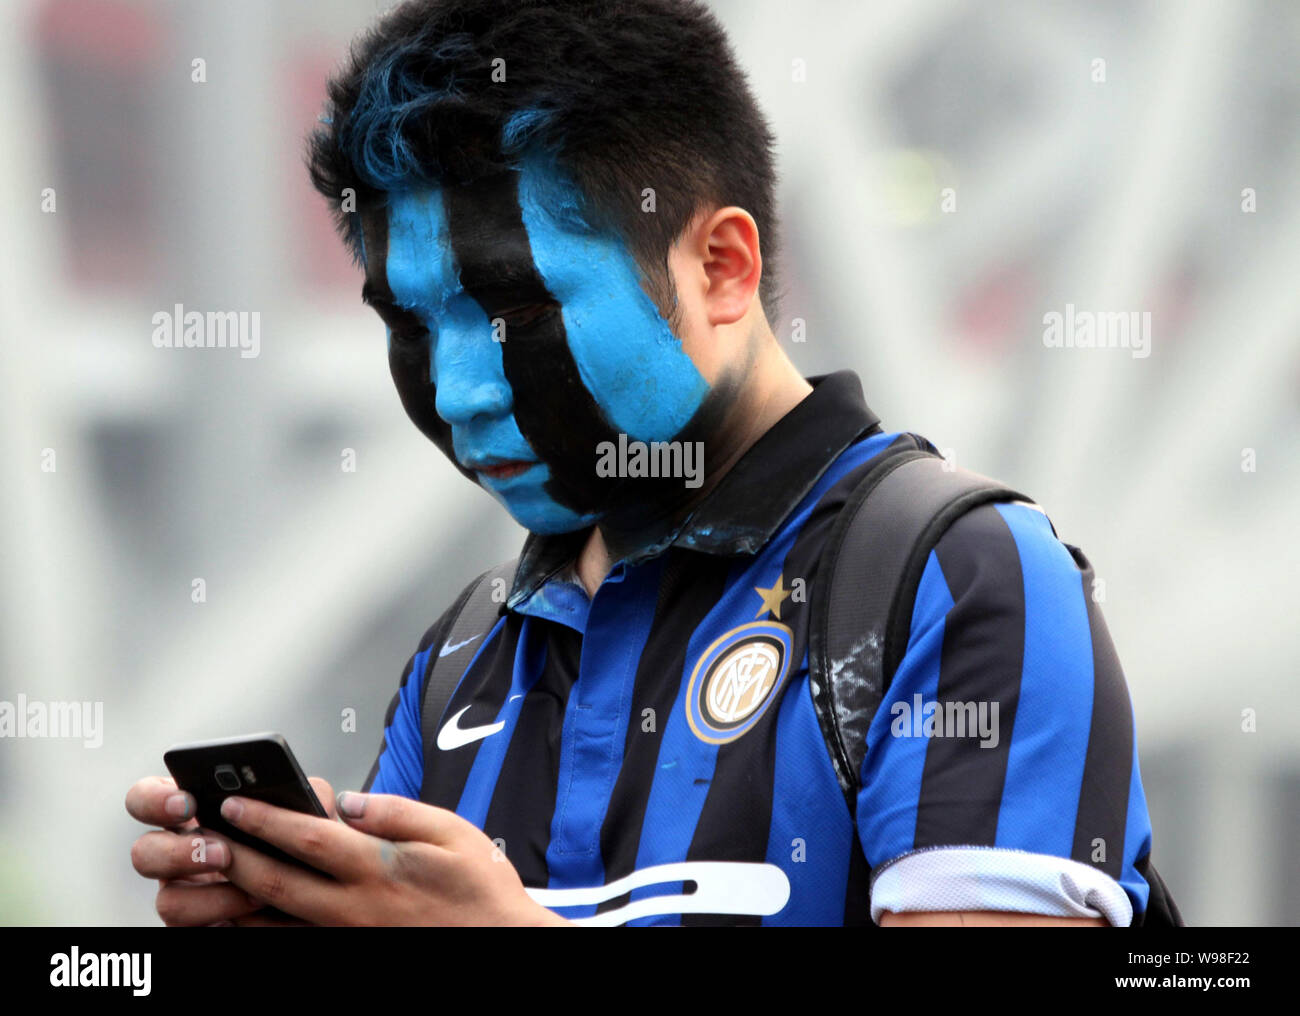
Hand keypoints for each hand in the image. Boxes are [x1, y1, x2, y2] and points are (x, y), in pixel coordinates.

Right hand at [125, 774, 337, 925]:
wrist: (319, 887)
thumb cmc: (303, 839)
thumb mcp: (303, 811)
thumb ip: (296, 794)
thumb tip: (295, 790)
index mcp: (192, 813)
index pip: (147, 798)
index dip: (156, 799)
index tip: (188, 802)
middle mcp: (178, 853)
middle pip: (143, 853)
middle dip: (178, 853)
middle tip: (223, 853)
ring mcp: (183, 894)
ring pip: (167, 902)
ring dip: (213, 897)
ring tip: (257, 892)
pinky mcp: (197, 926)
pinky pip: (191, 930)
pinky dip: (226, 920)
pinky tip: (258, 910)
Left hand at [215, 790, 569, 925]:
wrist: (501, 943)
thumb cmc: (481, 889)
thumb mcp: (453, 831)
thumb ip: (397, 812)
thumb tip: (350, 802)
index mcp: (380, 869)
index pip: (308, 839)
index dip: (266, 819)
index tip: (236, 803)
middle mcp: (356, 908)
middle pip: (279, 882)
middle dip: (237, 856)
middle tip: (204, 836)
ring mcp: (350, 935)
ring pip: (278, 920)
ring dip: (240, 896)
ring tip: (212, 873)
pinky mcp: (350, 950)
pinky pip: (294, 941)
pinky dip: (263, 929)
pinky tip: (242, 916)